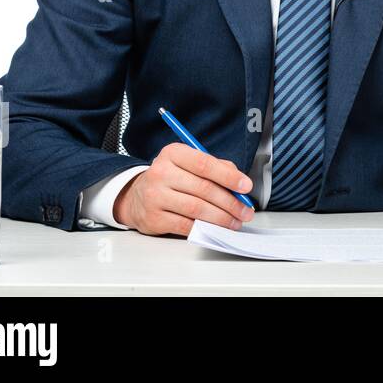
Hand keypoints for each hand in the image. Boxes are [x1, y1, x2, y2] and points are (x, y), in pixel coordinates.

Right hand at [114, 142, 255, 236]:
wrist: (136, 197)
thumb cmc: (170, 178)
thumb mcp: (188, 164)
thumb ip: (215, 167)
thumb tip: (239, 181)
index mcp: (173, 154)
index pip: (205, 164)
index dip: (229, 176)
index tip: (246, 187)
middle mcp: (161, 173)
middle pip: (204, 189)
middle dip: (230, 202)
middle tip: (245, 210)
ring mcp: (155, 197)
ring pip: (197, 209)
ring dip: (221, 218)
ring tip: (235, 221)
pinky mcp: (153, 218)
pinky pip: (186, 225)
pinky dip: (205, 228)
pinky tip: (216, 228)